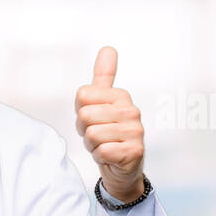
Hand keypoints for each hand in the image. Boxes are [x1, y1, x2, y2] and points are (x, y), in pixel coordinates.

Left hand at [75, 46, 144, 201]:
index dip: (80, 111)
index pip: (82, 96)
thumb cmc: (108, 133)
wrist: (122, 167)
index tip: (93, 119)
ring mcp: (135, 132)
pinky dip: (100, 157)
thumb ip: (104, 76)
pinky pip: (101, 152)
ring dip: (92, 145)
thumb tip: (108, 48)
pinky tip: (110, 156)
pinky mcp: (134, 151)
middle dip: (85, 130)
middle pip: (85, 115)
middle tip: (98, 135)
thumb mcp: (102, 103)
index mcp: (121, 96)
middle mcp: (131, 111)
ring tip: (104, 145)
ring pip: (92, 135)